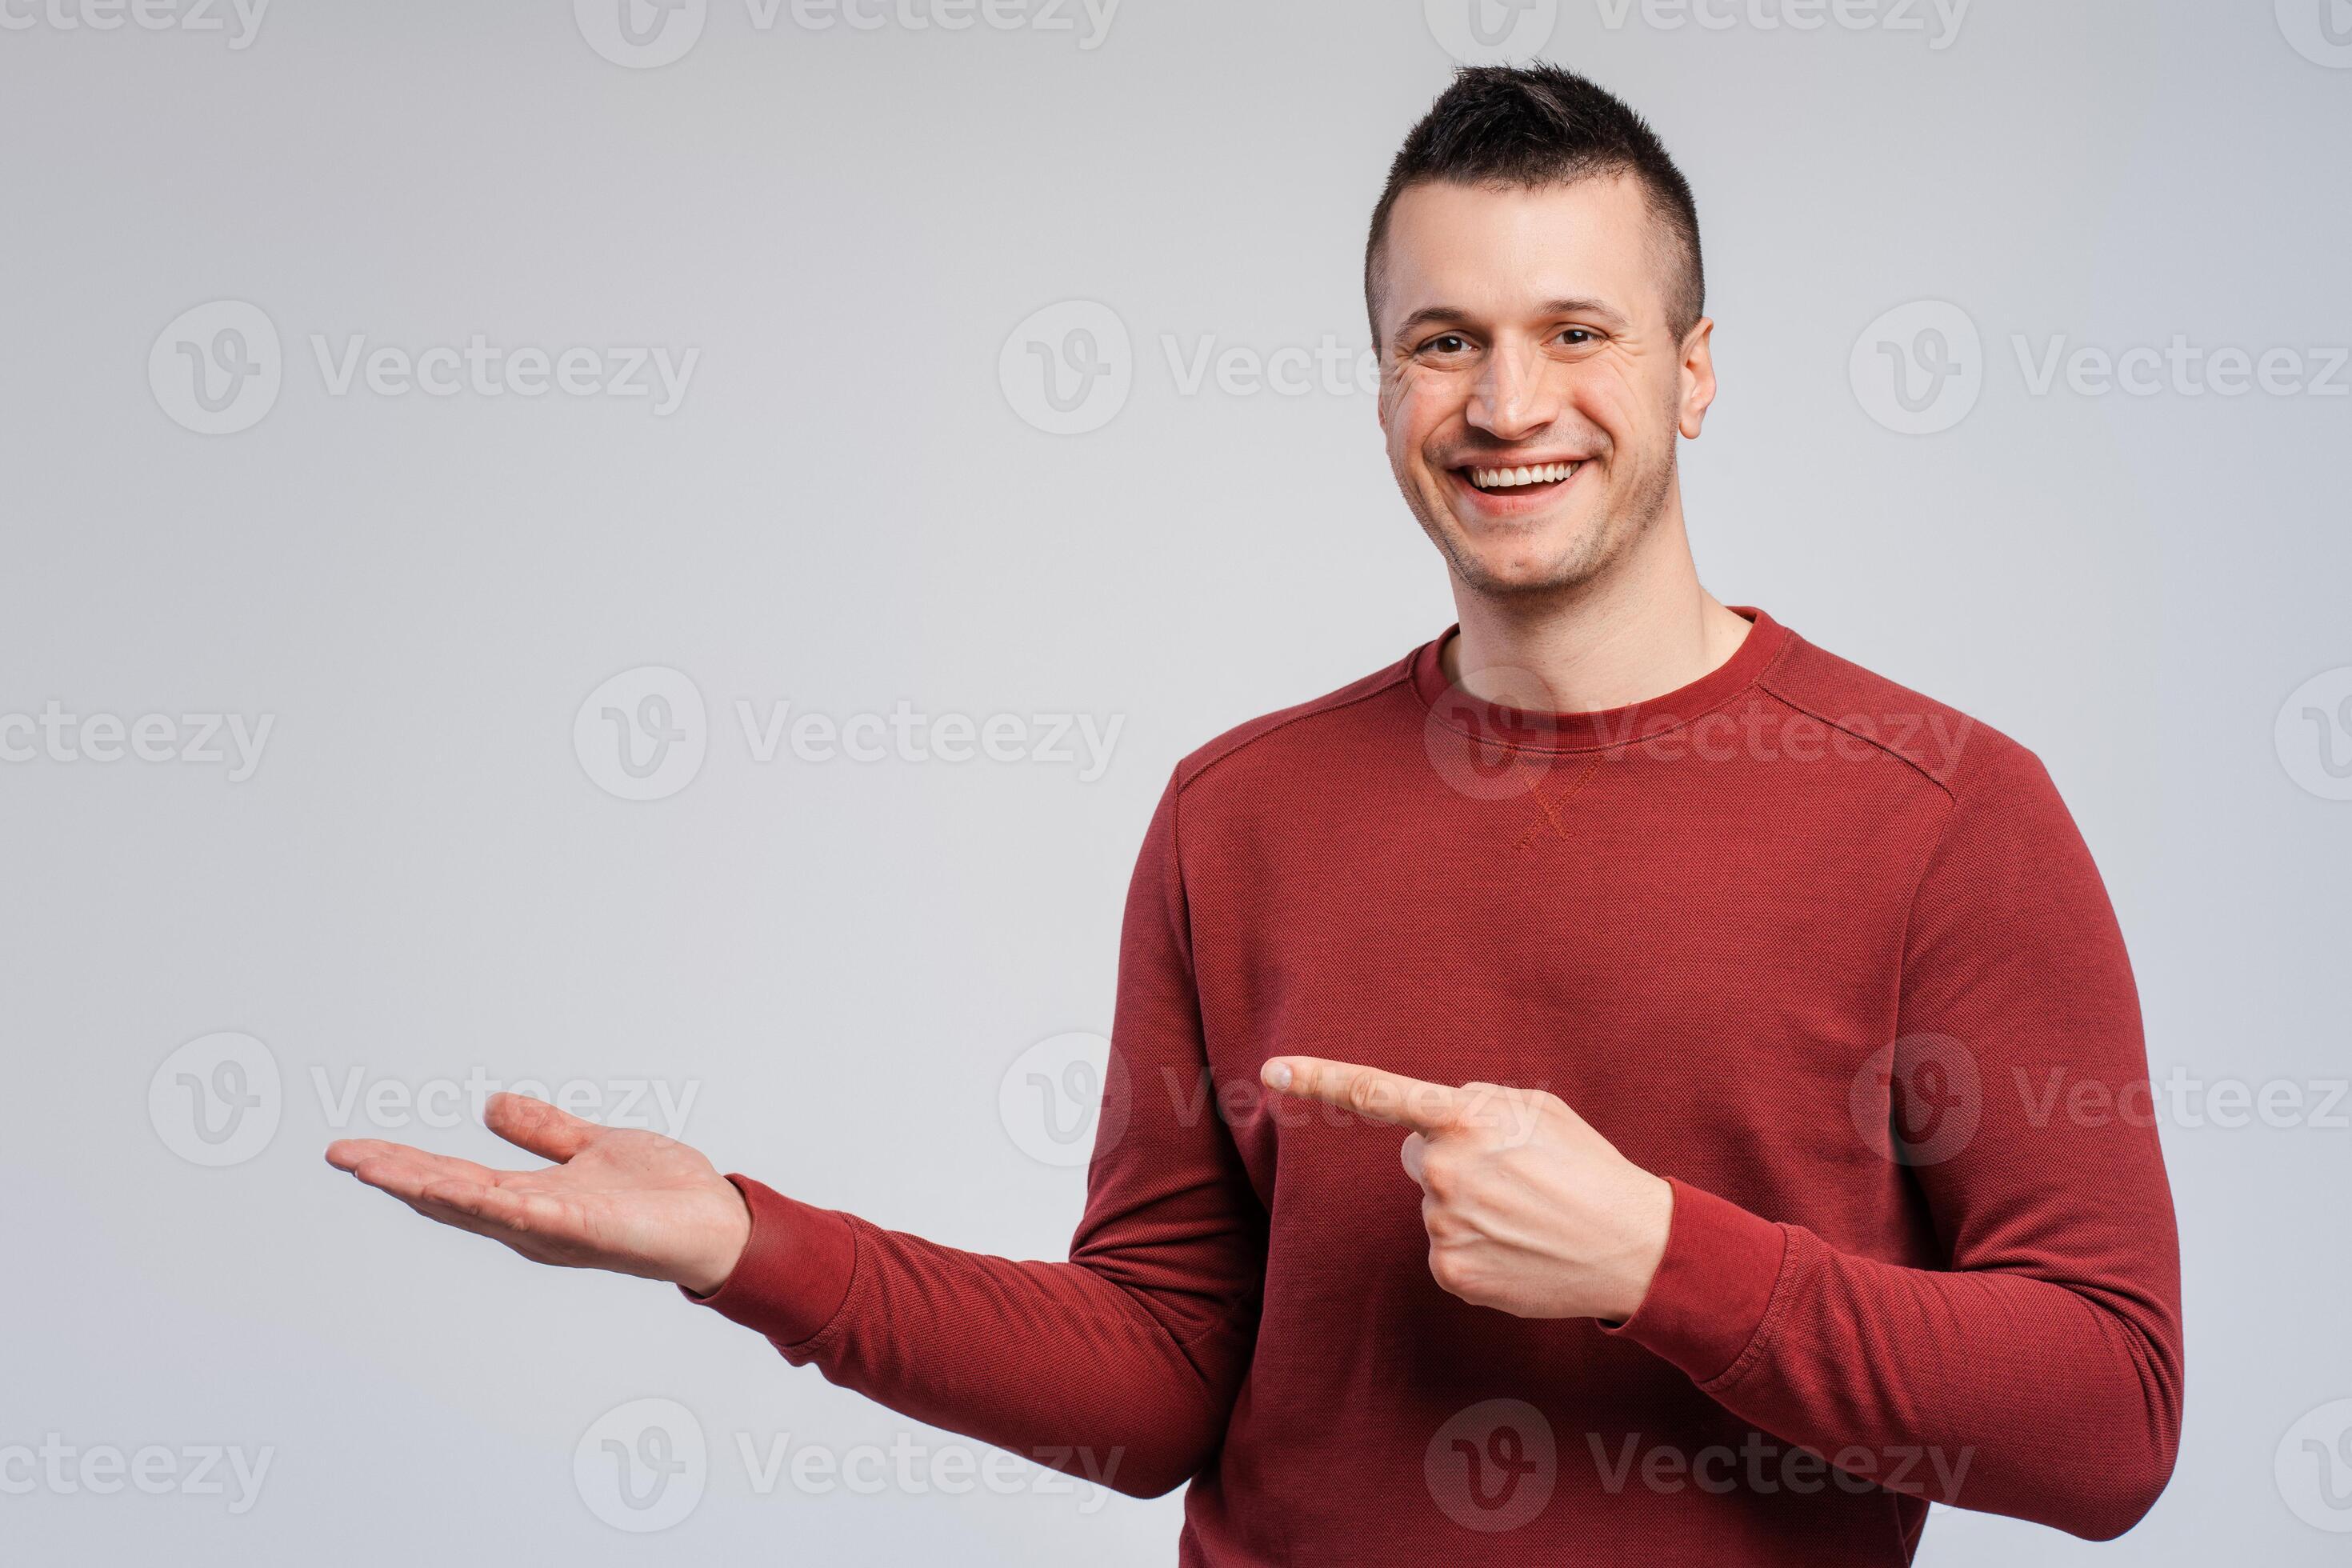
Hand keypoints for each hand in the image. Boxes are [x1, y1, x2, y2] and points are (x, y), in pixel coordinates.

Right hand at [324, 1093, 752, 1295]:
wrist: (716, 1221)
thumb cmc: (661, 1194)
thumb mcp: (591, 1147)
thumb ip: (543, 1131)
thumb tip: (490, 1105)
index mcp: (528, 1199)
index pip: (453, 1180)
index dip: (404, 1165)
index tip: (353, 1149)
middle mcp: (530, 1220)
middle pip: (450, 1196)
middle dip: (396, 1175)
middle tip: (342, 1154)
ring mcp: (553, 1228)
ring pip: (476, 1206)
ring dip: (425, 1187)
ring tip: (376, 1167)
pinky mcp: (584, 1229)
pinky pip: (530, 1216)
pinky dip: (493, 1204)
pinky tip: (457, 1189)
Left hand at [1260, 1056, 1672, 1321]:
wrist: (1634, 1247)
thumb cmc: (1588, 1168)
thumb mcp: (1538, 1110)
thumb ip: (1476, 1103)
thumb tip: (1434, 1119)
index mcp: (1465, 1119)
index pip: (1378, 1094)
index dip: (1319, 1080)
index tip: (1272, 1071)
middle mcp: (1444, 1171)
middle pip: (1420, 1158)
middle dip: (1458, 1162)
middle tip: (1519, 1180)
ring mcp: (1443, 1225)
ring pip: (1436, 1206)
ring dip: (1472, 1208)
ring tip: (1529, 1216)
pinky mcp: (1451, 1272)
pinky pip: (1446, 1250)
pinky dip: (1477, 1249)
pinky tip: (1518, 1250)